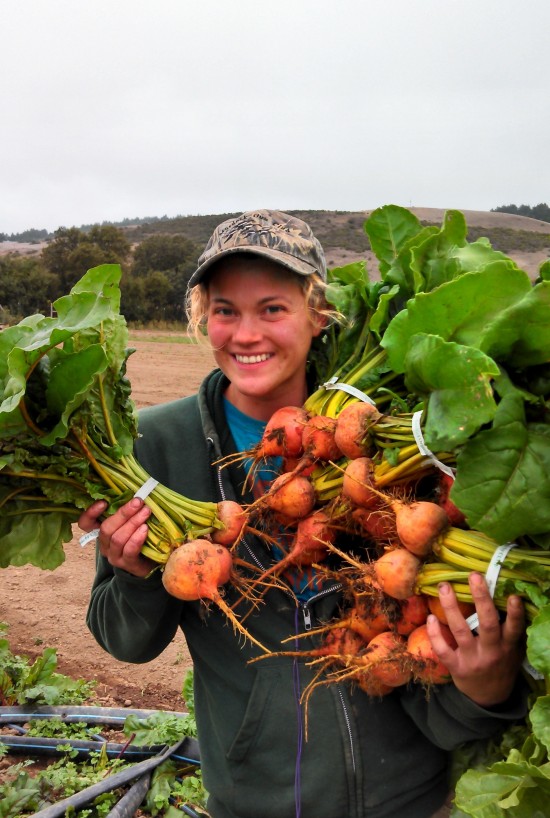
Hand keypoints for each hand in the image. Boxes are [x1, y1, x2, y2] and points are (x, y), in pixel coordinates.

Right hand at [78, 498, 154, 577]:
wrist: (148, 563)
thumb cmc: (137, 538)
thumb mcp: (129, 523)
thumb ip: (126, 512)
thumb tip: (134, 494)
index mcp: (101, 533)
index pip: (85, 524)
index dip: (90, 513)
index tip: (103, 502)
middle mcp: (104, 545)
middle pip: (106, 529)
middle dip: (123, 514)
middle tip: (138, 502)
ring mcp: (114, 556)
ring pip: (117, 538)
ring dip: (132, 523)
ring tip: (145, 512)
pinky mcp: (127, 564)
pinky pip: (129, 550)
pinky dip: (137, 538)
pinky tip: (145, 529)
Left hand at [426, 572, 525, 706]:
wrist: (489, 698)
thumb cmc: (501, 665)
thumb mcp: (512, 651)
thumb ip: (511, 631)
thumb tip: (509, 598)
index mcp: (508, 647)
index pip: (514, 629)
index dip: (514, 614)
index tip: (513, 596)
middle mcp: (491, 652)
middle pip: (487, 623)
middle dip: (481, 598)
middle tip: (474, 576)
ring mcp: (472, 660)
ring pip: (461, 630)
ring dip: (451, 607)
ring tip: (444, 587)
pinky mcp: (456, 667)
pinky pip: (443, 649)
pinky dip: (435, 633)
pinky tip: (430, 618)